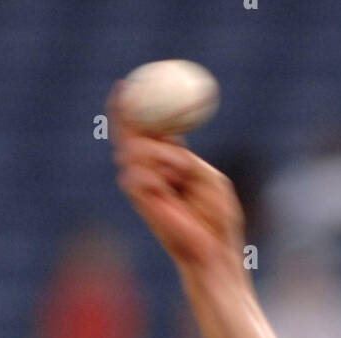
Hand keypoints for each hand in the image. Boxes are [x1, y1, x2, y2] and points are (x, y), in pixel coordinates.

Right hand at [107, 82, 245, 272]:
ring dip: (160, 153)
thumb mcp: (208, 177)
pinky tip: (173, 181)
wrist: (213, 251)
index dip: (137, 108)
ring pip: (134, 149)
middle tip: (123, 91)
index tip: (131, 83)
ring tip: (180, 172)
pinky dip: (159, 167)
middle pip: (128, 136)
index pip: (148, 132)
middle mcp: (152, 173)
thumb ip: (186, 157)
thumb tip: (170, 134)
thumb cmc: (217, 219)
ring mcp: (142, 186)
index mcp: (170, 165)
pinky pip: (139, 168)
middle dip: (123, 113)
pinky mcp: (139, 198)